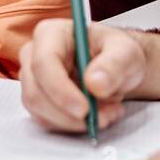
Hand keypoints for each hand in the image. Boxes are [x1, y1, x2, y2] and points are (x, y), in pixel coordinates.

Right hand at [19, 19, 148, 132]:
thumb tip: (95, 84)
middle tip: (103, 118)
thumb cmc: (118, 53)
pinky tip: (96, 116)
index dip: (60, 90)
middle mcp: (35, 54)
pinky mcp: (38, 99)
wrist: (118, 68)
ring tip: (107, 114)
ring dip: (73, 122)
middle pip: (36, 91)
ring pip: (39, 110)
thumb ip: (114, 64)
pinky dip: (72, 125)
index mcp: (51, 33)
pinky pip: (46, 120)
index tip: (84, 109)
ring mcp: (33, 78)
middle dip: (69, 113)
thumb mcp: (126, 52)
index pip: (43, 62)